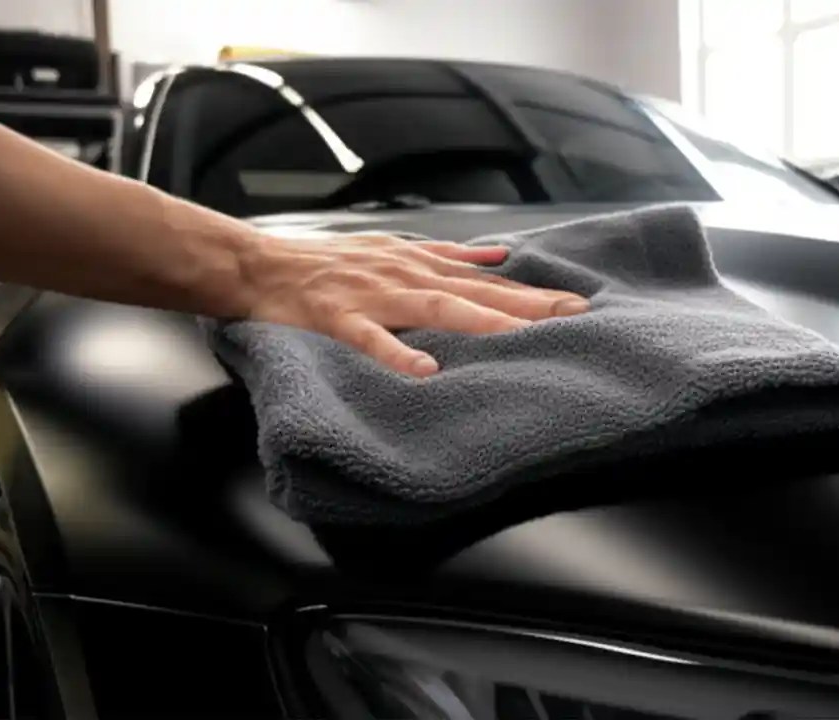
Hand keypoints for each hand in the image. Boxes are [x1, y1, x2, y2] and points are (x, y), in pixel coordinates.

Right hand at [238, 232, 588, 376]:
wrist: (259, 264)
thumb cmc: (329, 261)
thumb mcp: (395, 249)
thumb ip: (449, 255)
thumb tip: (500, 254)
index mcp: (420, 266)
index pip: (489, 282)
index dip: (534, 294)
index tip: (579, 305)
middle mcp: (406, 276)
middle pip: (476, 293)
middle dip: (526, 304)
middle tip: (574, 315)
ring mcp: (373, 296)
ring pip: (435, 309)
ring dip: (480, 321)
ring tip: (521, 335)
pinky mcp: (338, 317)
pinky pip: (370, 338)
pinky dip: (397, 352)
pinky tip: (425, 370)